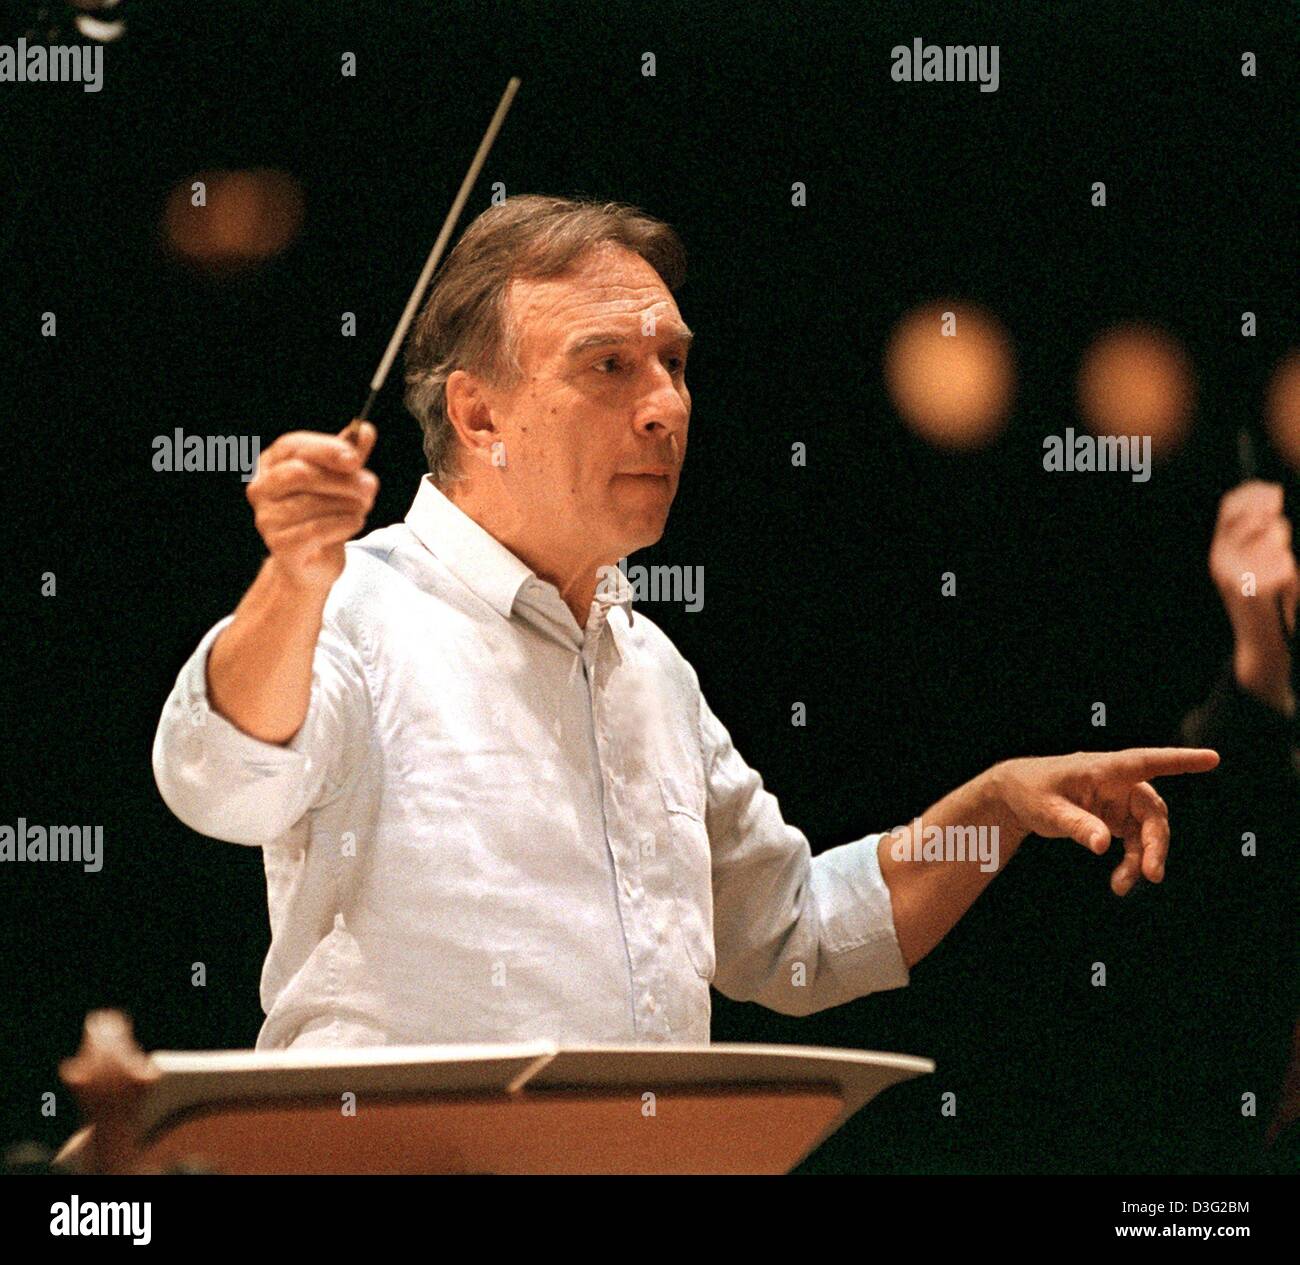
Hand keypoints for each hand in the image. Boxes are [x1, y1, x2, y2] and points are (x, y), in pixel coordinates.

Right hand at [246, 422, 378, 592]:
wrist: (316, 561)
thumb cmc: (325, 514)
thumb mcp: (339, 480)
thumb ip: (349, 457)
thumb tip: (365, 430)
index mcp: (271, 465)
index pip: (291, 446)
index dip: (325, 449)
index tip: (355, 459)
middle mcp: (261, 490)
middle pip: (300, 473)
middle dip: (342, 479)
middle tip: (369, 487)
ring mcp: (267, 519)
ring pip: (312, 503)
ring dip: (348, 504)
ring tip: (362, 507)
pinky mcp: (280, 546)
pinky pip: (316, 530)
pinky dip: (344, 524)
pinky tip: (354, 522)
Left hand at [988, 748, 1219, 895]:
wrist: (1016, 796)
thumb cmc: (1030, 791)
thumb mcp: (1048, 810)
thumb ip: (1076, 825)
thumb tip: (1103, 844)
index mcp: (1104, 768)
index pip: (1147, 761)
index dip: (1180, 760)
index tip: (1212, 758)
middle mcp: (1118, 783)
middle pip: (1152, 810)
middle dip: (1156, 842)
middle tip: (1152, 874)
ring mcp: (1119, 801)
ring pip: (1147, 831)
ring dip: (1142, 858)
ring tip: (1123, 886)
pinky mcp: (1116, 818)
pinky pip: (1135, 842)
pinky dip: (1131, 861)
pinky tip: (1120, 882)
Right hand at [1209, 480, 1296, 713]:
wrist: (1261, 642)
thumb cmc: (1263, 598)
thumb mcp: (1248, 562)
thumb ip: (1251, 533)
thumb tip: (1270, 498)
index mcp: (1219, 551)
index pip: (1231, 506)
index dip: (1254, 493)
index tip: (1275, 492)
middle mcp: (1223, 560)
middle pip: (1256, 517)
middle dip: (1275, 520)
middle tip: (1282, 537)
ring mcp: (1239, 573)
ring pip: (1275, 536)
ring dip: (1285, 547)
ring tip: (1281, 568)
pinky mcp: (1260, 587)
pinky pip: (1287, 561)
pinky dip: (1292, 571)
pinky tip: (1286, 586)